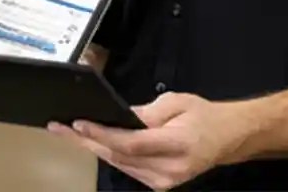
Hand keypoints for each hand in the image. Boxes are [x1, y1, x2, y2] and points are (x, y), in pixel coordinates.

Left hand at [48, 92, 239, 190]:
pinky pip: (128, 169)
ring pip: (120, 165)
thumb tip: (116, 116)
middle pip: (119, 157)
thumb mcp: (176, 102)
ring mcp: (165, 181)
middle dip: (86, 141)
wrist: (227, 138)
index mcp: (177, 144)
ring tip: (68, 134)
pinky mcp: (160, 185)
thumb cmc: (204, 116)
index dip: (102, 135)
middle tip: (60, 127)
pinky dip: (110, 155)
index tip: (79, 124)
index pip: (131, 143)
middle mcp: (170, 169)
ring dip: (93, 149)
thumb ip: (146, 112)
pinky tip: (92, 144)